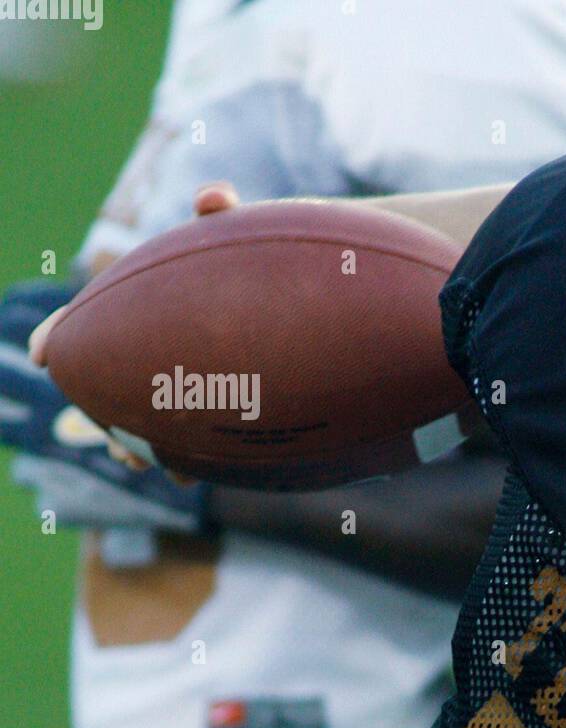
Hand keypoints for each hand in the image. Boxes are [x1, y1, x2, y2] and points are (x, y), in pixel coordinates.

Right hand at [26, 181, 241, 484]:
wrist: (306, 303)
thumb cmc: (259, 266)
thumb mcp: (240, 241)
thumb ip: (224, 221)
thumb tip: (214, 196)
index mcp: (143, 309)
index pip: (89, 322)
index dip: (59, 336)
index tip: (43, 352)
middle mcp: (153, 349)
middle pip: (107, 383)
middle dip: (101, 412)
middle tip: (108, 435)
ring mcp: (179, 382)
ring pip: (141, 419)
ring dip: (136, 445)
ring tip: (140, 463)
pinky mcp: (211, 410)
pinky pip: (184, 441)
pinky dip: (182, 459)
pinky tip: (185, 477)